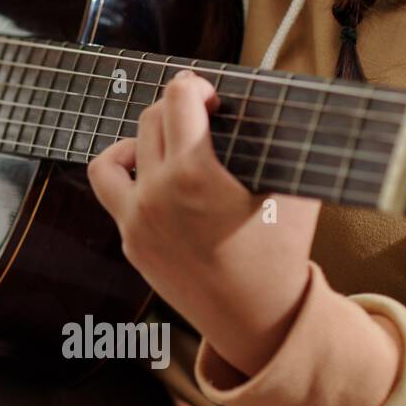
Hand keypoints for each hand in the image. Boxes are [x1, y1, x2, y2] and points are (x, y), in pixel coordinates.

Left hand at [87, 69, 318, 377]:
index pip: (177, 98)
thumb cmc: (282, 253)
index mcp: (194, 173)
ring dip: (135, 141)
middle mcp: (155, 193)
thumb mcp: (294, 190)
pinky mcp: (129, 242)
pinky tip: (152, 178)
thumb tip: (276, 104)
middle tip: (200, 118)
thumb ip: (279, 143)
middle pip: (149, 121)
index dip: (195, 86)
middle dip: (175, 110)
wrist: (259, 319)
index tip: (211, 96)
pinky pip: (112, 195)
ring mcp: (135, 220)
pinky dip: (126, 177)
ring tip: (165, 146)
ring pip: (111, 157)